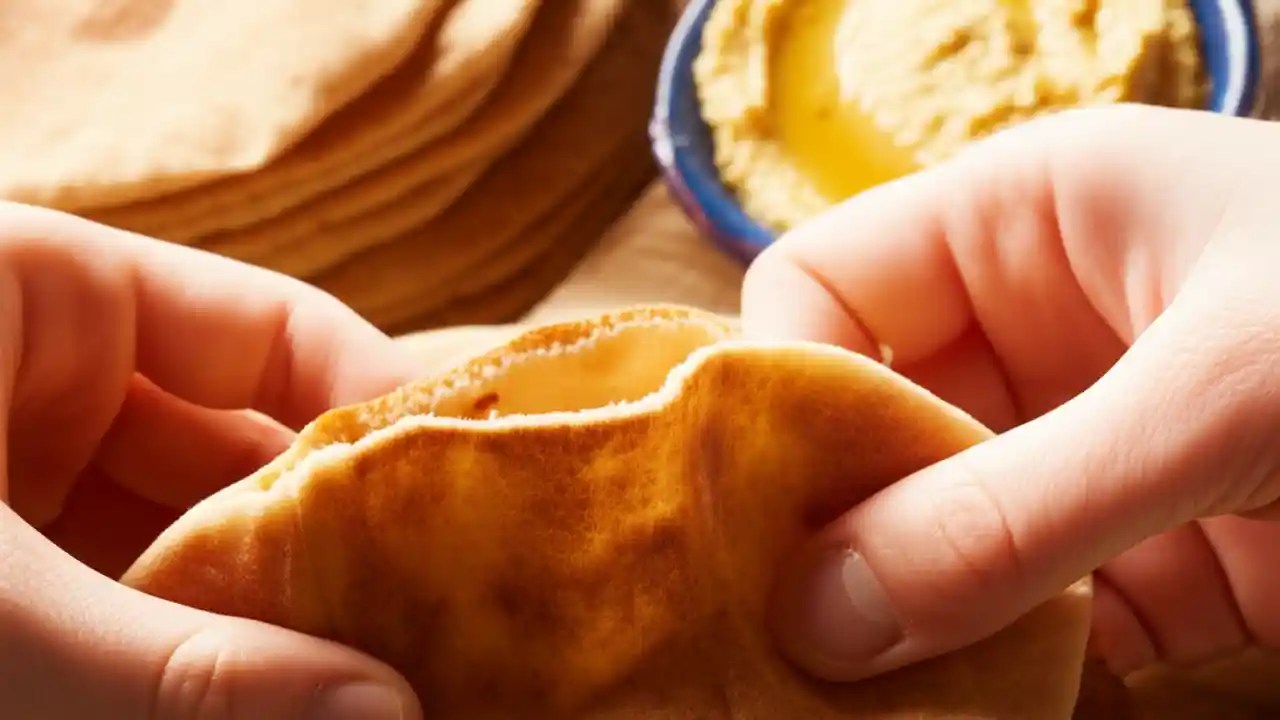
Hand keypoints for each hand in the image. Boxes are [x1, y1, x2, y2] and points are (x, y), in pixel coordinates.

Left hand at [0, 203, 424, 718]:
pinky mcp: (17, 593)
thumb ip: (172, 658)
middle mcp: (50, 387)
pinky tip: (286, 706)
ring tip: (379, 681)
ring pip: (199, 552)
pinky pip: (136, 617)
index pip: (274, 329)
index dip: (384, 412)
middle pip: (247, 455)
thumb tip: (385, 712)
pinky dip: (207, 664)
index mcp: (44, 294)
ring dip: (279, 623)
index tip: (476, 510)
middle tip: (438, 630)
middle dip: (335, 546)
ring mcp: (24, 494)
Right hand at [744, 105, 1279, 681]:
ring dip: (913, 622)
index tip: (765, 520)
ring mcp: (1086, 445)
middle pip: (868, 426)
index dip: (783, 393)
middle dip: (838, 534)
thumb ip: (1014, 508)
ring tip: (871, 702)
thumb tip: (822, 615)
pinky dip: (1001, 674)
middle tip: (798, 646)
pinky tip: (975, 714)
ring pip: (936, 534)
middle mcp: (1033, 326)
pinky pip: (1026, 614)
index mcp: (1023, 219)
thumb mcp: (1222, 399)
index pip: (825, 289)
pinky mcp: (1143, 553)